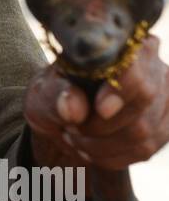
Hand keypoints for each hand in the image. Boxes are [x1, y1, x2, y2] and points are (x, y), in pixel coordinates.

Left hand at [24, 34, 168, 172]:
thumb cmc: (57, 93)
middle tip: (72, 128)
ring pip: (145, 131)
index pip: (136, 64)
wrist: (64, 115)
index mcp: (122, 44)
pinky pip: (145, 150)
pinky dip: (112, 156)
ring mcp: (164, 96)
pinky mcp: (165, 126)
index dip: (123, 88)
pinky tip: (91, 150)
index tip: (101, 109)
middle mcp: (153, 65)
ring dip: (103, 144)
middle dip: (103, 124)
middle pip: (145, 100)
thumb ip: (57, 94)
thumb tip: (73, 108)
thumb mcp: (44, 89)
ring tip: (76, 138)